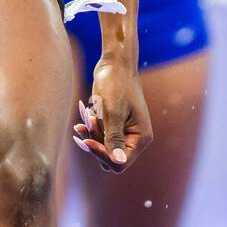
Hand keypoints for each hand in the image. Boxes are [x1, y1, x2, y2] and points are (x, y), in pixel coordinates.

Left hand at [73, 57, 152, 172]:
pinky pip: (100, 136)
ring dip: (91, 134)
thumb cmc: (115, 84)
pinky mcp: (115, 125)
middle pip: (110, 158)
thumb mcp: (113, 112)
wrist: (114, 63)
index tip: (87, 141)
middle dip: (95, 143)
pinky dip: (91, 127)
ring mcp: (125, 132)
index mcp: (141, 138)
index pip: (120, 162)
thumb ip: (114, 138)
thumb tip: (119, 163)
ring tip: (87, 114)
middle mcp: (135, 138)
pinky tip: (85, 112)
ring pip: (103, 147)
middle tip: (87, 123)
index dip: (102, 155)